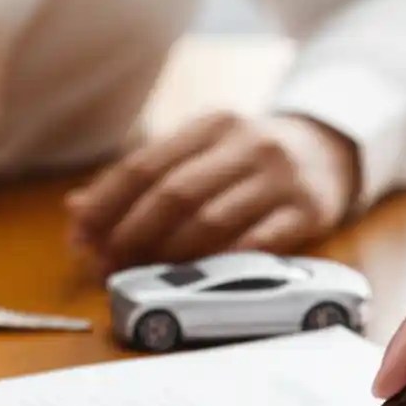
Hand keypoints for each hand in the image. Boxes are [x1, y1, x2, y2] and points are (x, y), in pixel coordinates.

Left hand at [66, 112, 357, 273]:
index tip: (80, 239)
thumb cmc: (247, 162)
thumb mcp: (198, 154)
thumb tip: (75, 211)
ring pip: (211, 220)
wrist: (330, 152)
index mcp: (210, 125)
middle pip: (173, 193)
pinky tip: (194, 280)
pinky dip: (219, 264)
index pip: (143, 165)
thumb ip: (140, 180)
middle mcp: (246, 144)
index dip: (106, 205)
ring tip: (142, 277)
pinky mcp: (308, 211)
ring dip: (168, 256)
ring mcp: (280, 177)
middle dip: (131, 234)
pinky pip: (257, 245)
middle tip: (107, 266)